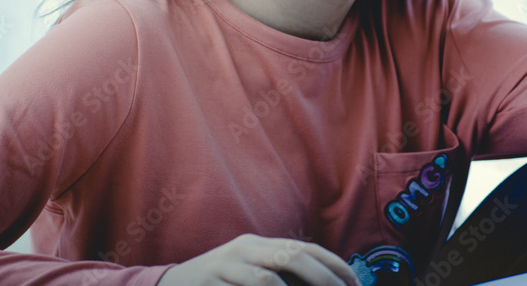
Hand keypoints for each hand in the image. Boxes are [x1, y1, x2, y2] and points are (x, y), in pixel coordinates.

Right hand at [156, 233, 360, 285]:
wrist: (171, 285)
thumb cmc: (221, 282)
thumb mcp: (251, 271)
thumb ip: (280, 274)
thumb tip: (323, 281)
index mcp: (260, 244)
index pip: (305, 247)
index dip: (333, 264)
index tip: (354, 284)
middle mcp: (246, 248)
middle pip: (292, 256)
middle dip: (323, 278)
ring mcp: (226, 265)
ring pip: (267, 278)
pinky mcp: (211, 283)